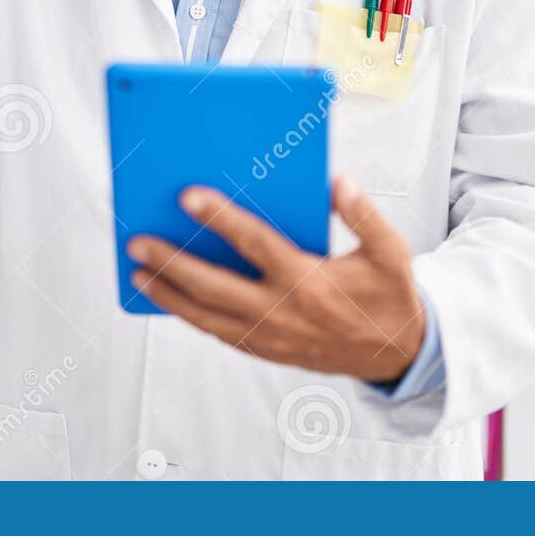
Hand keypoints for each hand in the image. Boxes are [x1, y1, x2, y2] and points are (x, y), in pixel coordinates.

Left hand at [127, 177, 425, 384]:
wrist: (397, 354)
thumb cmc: (388, 295)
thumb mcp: (391, 252)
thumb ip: (365, 215)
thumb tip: (339, 181)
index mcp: (309, 281)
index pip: (255, 244)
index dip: (220, 219)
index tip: (188, 196)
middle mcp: (283, 312)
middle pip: (214, 286)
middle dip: (172, 263)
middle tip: (137, 241)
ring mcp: (271, 337)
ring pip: (207, 318)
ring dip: (169, 295)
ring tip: (137, 272)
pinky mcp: (266, 351)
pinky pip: (220, 333)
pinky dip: (191, 316)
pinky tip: (169, 297)